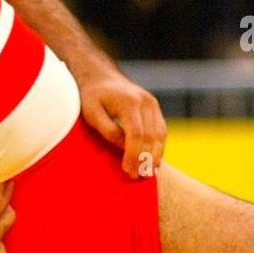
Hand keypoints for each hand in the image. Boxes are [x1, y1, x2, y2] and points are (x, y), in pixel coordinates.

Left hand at [74, 61, 166, 177]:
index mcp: (130, 102)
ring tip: (149, 174)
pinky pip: (161, 130)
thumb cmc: (92, 96)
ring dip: (156, 155)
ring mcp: (153, 103)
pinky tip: (154, 161)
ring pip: (160, 134)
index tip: (127, 170)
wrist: (101, 76)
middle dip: (144, 158)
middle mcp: (146, 102)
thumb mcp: (92, 113)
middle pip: (151, 136)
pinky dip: (159, 146)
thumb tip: (124, 147)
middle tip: (136, 176)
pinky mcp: (154, 107)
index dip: (133, 154)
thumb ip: (108, 130)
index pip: (136, 134)